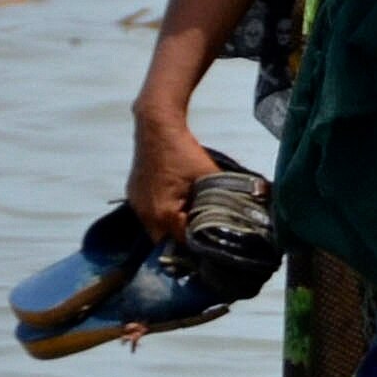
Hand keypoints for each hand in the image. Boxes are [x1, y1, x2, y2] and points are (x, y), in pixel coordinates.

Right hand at [124, 111, 219, 239]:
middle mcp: (146, 215)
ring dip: (172, 230)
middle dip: (184, 242)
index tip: (213, 249)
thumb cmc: (184, 151)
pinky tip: (177, 208)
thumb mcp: (208, 175)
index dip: (199, 247)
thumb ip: (222, 199)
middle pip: (167, 243)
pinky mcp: (133, 198)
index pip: (183, 244)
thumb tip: (243, 213)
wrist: (156, 127)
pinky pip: (149, 217)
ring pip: (157, 231)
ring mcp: (136, 207)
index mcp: (164, 213)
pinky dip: (163, 218)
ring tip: (192, 223)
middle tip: (204, 239)